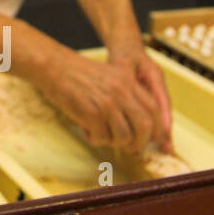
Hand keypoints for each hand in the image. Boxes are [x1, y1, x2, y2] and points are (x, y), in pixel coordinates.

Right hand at [35, 46, 170, 153]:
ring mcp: (107, 102)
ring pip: (123, 136)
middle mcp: (121, 91)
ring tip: (102, 135)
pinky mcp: (91, 112)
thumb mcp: (111, 76)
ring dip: (114, 142)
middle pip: (144, 126)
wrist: (55, 66)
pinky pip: (102, 138)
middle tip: (132, 148)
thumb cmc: (80, 74)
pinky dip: (96, 139)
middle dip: (140, 143)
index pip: (154, 109)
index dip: (158, 129)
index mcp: (128, 81)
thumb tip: (141, 124)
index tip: (157, 141)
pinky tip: (88, 131)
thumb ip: (127, 94)